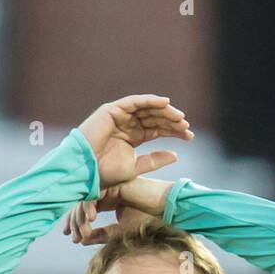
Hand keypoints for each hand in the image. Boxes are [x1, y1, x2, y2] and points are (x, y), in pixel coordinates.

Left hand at [62, 177, 174, 244]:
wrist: (167, 214)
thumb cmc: (149, 223)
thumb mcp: (119, 233)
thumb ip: (100, 235)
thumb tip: (80, 240)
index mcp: (111, 199)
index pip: (87, 208)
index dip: (76, 222)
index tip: (71, 237)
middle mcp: (109, 190)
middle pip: (83, 201)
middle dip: (75, 221)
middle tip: (73, 236)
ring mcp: (112, 185)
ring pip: (87, 197)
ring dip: (81, 216)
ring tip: (83, 233)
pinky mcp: (116, 182)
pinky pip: (96, 192)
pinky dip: (90, 206)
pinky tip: (90, 220)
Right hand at [77, 94, 192, 187]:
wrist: (84, 169)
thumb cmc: (105, 173)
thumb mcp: (135, 168)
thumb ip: (154, 160)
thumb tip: (176, 154)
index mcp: (133, 137)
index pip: (158, 129)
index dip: (174, 131)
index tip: (190, 136)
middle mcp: (128, 124)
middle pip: (156, 118)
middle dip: (172, 121)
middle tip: (187, 126)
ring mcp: (121, 116)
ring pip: (148, 109)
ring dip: (164, 111)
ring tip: (179, 116)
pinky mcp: (113, 110)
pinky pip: (135, 102)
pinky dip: (150, 100)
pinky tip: (166, 103)